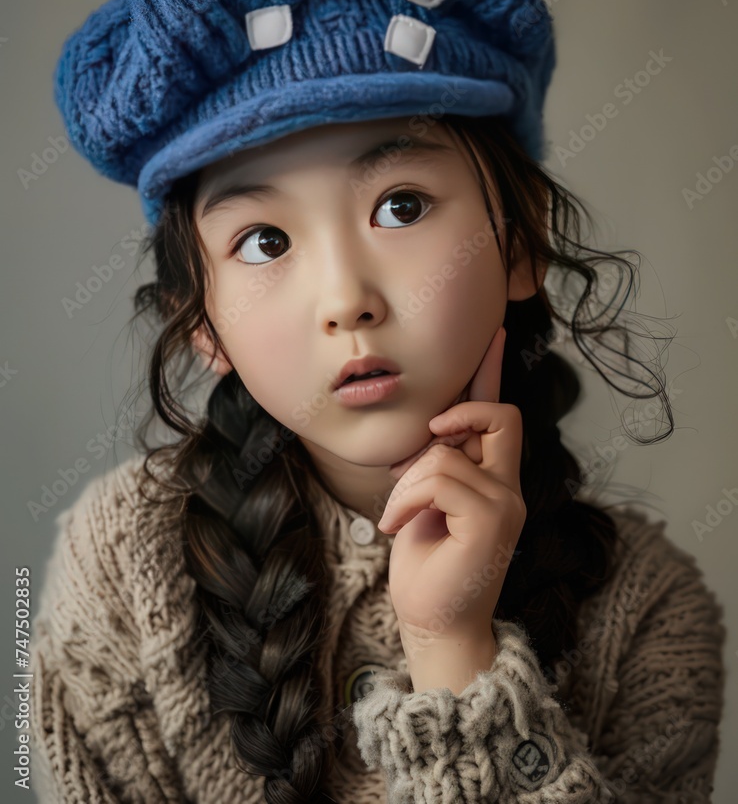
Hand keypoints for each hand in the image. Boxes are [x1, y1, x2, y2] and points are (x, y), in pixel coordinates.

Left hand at [377, 326, 525, 652]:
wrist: (432, 621)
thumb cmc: (426, 564)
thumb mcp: (424, 502)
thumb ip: (437, 463)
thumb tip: (431, 428)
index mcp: (493, 479)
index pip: (499, 415)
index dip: (492, 371)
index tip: (490, 332)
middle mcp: (507, 486)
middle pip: (498, 415)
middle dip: (458, 414)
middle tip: (430, 440)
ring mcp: (504, 503)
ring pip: (446, 453)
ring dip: (407, 482)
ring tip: (398, 516)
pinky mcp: (491, 520)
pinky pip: (437, 479)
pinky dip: (406, 499)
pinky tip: (396, 526)